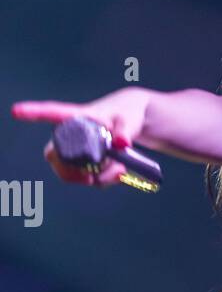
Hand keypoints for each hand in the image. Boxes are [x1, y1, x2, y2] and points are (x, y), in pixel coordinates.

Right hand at [11, 87, 149, 186]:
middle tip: (94, 178)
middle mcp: (72, 133)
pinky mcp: (87, 161)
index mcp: (78, 116)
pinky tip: (119, 172)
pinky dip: (102, 180)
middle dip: (71, 171)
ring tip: (119, 169)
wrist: (135, 123)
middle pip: (55, 154)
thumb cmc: (128, 114)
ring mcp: (77, 149)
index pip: (53, 114)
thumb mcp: (130, 120)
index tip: (16, 111)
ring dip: (95, 177)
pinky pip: (87, 177)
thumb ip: (125, 130)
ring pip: (70, 170)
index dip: (33, 113)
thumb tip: (122, 143)